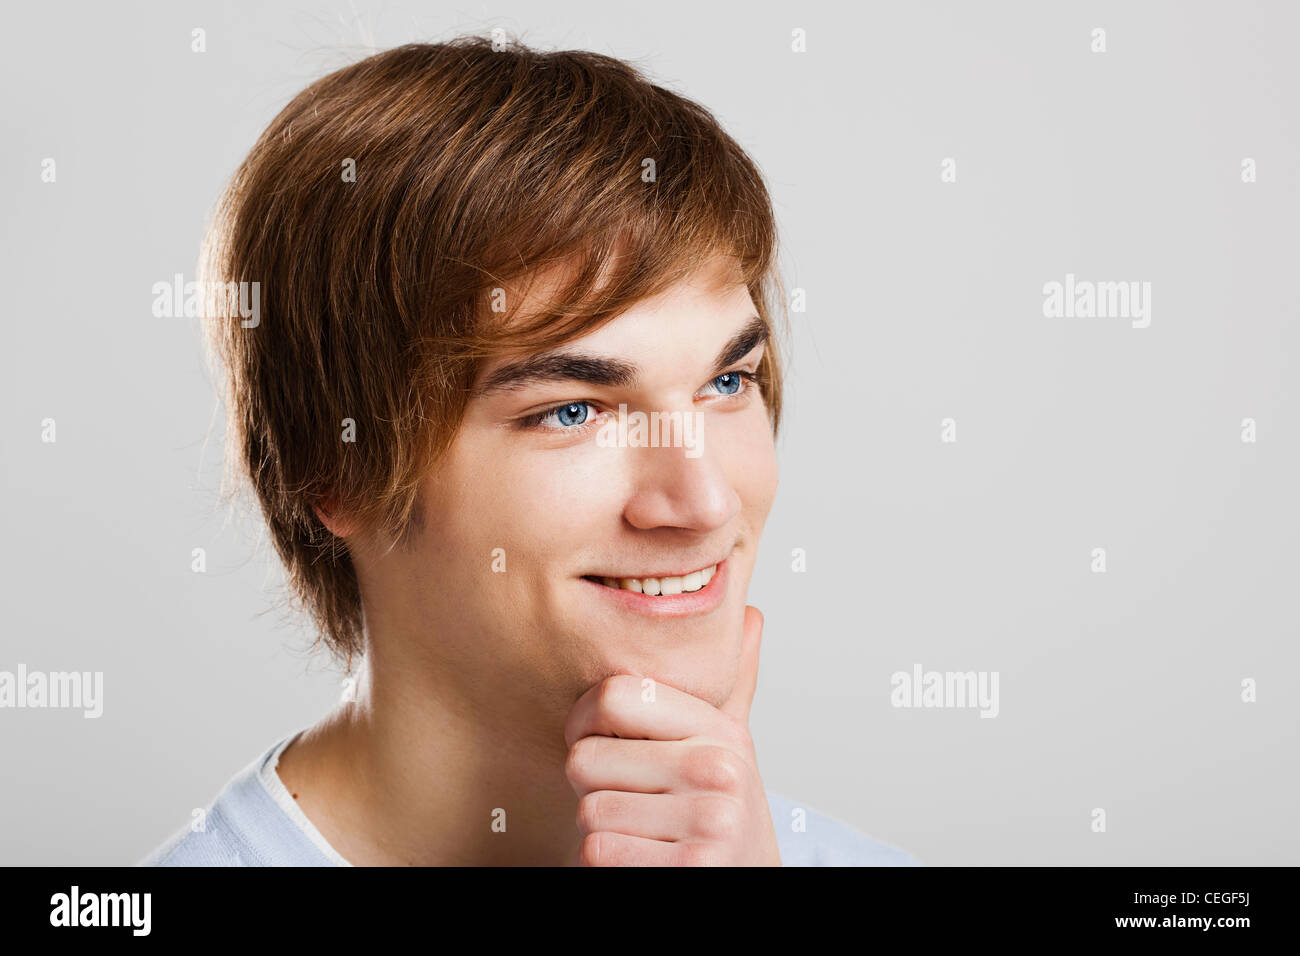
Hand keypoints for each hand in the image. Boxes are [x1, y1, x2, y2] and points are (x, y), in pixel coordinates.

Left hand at [563, 605, 781, 865]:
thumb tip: (751, 614)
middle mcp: (720, 770)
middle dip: (591, 786)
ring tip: (638, 832)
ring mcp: (709, 824)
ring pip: (588, 810)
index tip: (595, 740)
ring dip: (600, 829)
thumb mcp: (731, 752)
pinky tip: (640, 861)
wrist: (746, 888)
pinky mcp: (688, 870)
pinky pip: (598, 851)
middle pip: (585, 757)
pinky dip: (604, 863)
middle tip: (626, 800)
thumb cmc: (720, 821)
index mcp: (721, 731)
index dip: (583, 720)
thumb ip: (734, 686)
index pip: (615, 694)